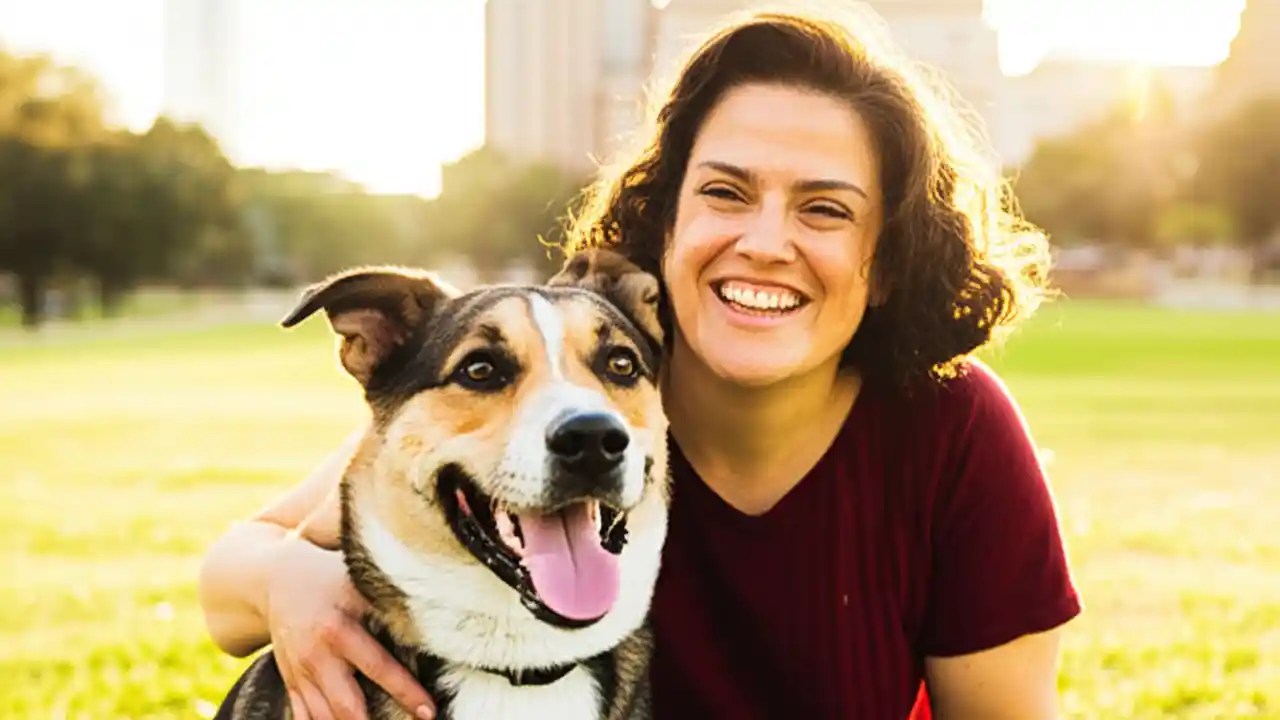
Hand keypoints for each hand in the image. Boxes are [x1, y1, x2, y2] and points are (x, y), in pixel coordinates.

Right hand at [265, 537, 435, 719]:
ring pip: (324, 719)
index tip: (429, 712)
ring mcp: (301, 673)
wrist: (277, 579)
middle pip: (346, 706)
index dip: (406, 692)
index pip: (379, 667)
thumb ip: (391, 604)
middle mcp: (317, 656)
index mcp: (339, 629)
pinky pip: (304, 718)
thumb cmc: (331, 578)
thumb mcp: (359, 583)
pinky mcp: (291, 683)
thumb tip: (437, 615)